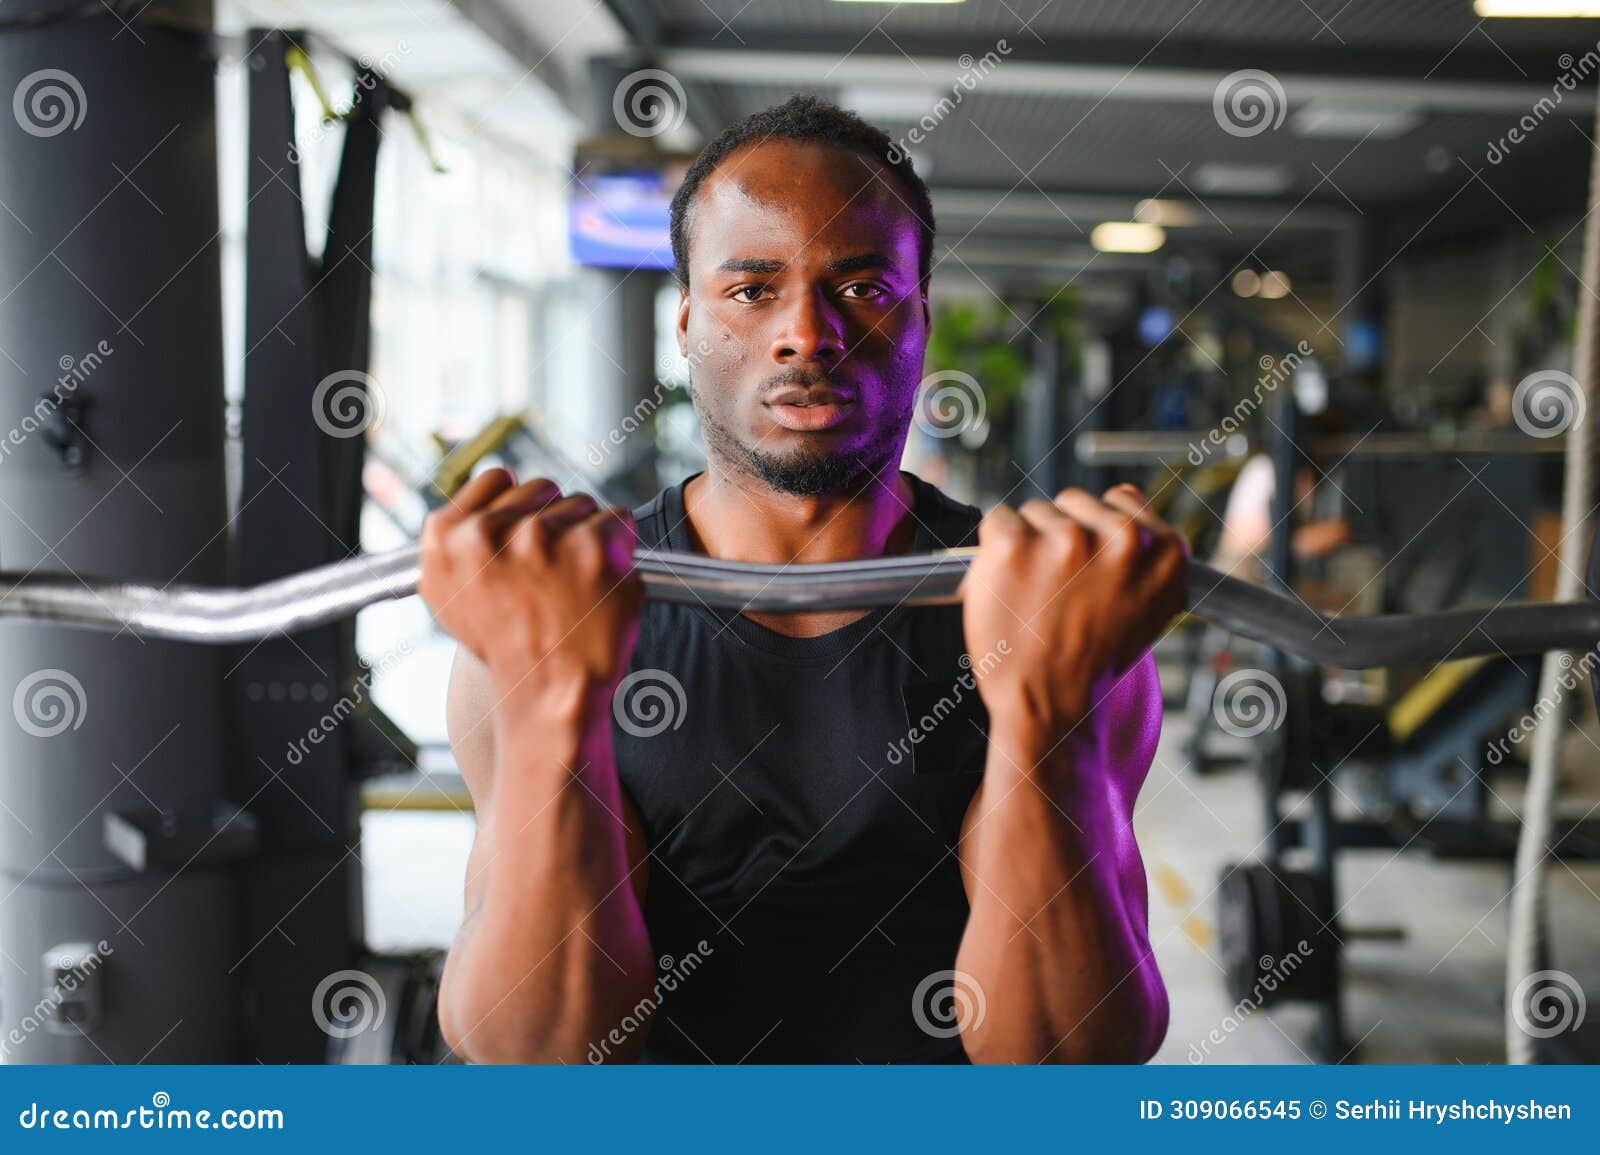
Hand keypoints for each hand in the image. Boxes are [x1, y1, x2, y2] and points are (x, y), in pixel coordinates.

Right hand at [418, 468, 641, 700]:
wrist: (550, 695)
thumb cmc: (510, 649)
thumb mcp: (454, 598)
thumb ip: (460, 546)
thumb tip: (480, 511)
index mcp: (446, 538)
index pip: (497, 478)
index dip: (519, 505)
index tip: (527, 533)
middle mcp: (488, 533)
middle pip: (543, 487)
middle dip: (555, 520)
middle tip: (554, 572)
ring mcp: (540, 536)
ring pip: (582, 505)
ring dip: (587, 536)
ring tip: (575, 586)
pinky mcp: (590, 545)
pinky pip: (619, 519)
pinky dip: (621, 548)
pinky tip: (602, 584)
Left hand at [961, 484, 1186, 738]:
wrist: (1047, 705)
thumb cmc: (1089, 661)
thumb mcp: (1147, 611)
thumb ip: (1145, 558)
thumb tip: (1130, 507)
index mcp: (1162, 552)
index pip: (1122, 499)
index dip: (1095, 529)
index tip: (1087, 562)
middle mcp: (1121, 538)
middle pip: (1073, 502)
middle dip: (1060, 535)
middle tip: (1057, 589)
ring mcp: (1067, 538)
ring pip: (1035, 513)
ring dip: (1027, 546)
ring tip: (1035, 595)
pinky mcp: (1016, 544)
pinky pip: (998, 520)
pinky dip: (992, 552)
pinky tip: (1008, 588)